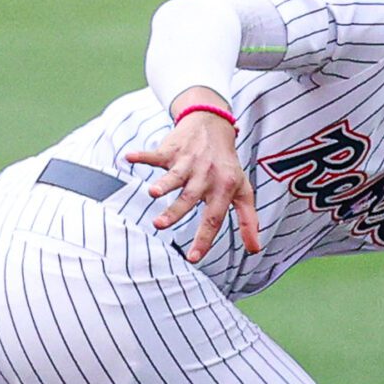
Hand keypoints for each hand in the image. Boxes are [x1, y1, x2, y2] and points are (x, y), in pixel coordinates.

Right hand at [124, 91, 260, 260]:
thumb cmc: (227, 165)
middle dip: (175, 212)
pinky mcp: (172, 150)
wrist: (214, 126)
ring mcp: (188, 162)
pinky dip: (142, 156)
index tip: (193, 258)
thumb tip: (255, 249)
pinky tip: (128, 157)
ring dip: (163, 184)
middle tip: (160, 226)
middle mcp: (206, 176)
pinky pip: (156, 154)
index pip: (214, 218)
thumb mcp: (243, 190)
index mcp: (223, 189)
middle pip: (190, 198)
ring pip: (174, 177)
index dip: (204, 239)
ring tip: (152, 193)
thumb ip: (249, 220)